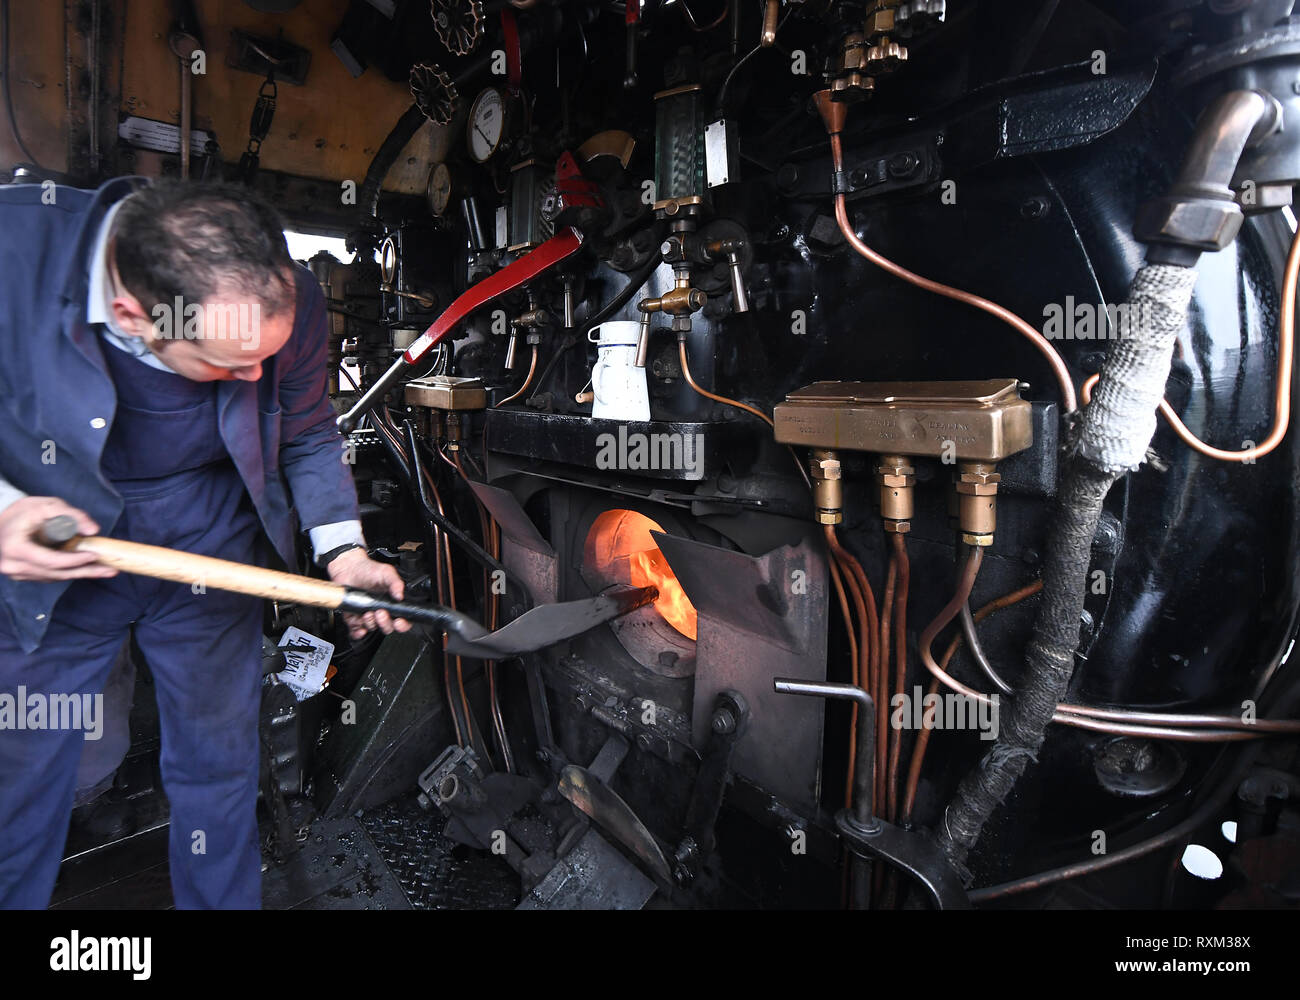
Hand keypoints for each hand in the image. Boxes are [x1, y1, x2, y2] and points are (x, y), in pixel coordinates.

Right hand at [0, 497, 117, 581]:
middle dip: (85, 571)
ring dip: (80, 573)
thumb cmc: (24, 511)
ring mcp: (17, 572)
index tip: (95, 555)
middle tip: (110, 570)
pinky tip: (87, 568)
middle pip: (55, 573)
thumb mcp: (48, 506)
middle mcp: (14, 565)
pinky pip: (50, 576)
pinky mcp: (23, 575)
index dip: (75, 560)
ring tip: (105, 570)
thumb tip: (93, 530)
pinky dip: (69, 572)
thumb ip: (71, 515)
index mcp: (16, 548)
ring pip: (54, 577)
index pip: (51, 561)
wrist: (2, 520)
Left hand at [326, 548, 411, 639]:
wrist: (349, 568)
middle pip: (388, 627)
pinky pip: (356, 631)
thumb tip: (400, 595)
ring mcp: (368, 615)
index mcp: (392, 603)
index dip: (403, 624)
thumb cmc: (369, 569)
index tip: (399, 621)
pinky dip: (357, 632)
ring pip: (372, 628)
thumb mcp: (387, 573)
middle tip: (380, 612)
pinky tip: (359, 627)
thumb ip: (396, 583)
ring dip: (370, 623)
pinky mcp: (354, 617)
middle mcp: (382, 611)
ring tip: (367, 612)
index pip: (403, 619)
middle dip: (385, 623)